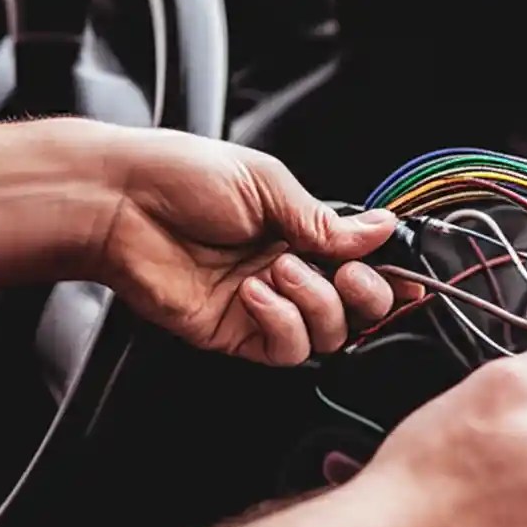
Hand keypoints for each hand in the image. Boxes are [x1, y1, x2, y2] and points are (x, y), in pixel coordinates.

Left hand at [93, 126, 412, 364]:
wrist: (120, 201)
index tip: (406, 277)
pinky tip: (256, 292)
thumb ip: (325, 220)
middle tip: (347, 273)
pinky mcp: (234, 333)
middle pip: (354, 311)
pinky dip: (281, 323)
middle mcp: (288, 272)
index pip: (362, 266)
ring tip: (278, 268)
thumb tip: (381, 229)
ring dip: (314, 303)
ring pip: (325, 336)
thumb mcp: (268, 184)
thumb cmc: (182, 176)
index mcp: (301, 231)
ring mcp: (263, 306)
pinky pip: (283, 350)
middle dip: (364, 295)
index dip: (389, 277)